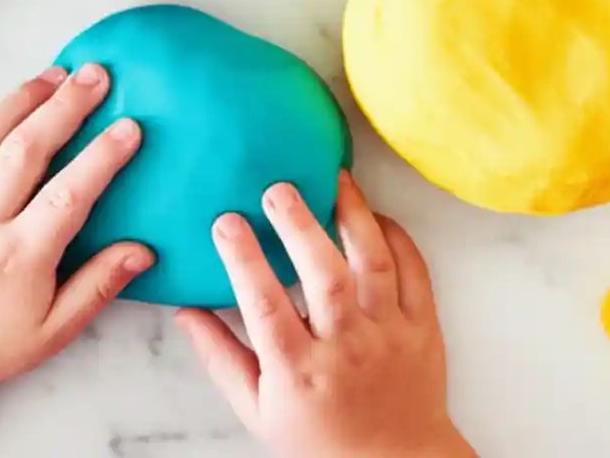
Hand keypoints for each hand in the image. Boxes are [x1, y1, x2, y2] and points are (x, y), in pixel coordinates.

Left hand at [0, 63, 153, 394]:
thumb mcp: (53, 331)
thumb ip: (98, 287)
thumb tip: (143, 250)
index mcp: (19, 258)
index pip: (69, 194)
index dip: (102, 157)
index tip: (129, 126)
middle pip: (26, 149)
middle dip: (65, 105)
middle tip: (96, 74)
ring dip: (20, 100)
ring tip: (54, 76)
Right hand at [176, 172, 473, 457]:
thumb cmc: (319, 438)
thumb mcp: (257, 410)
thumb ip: (221, 358)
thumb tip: (185, 310)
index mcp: (299, 371)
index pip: (265, 306)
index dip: (244, 260)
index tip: (225, 222)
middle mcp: (346, 349)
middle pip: (325, 276)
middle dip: (300, 226)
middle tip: (277, 187)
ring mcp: (390, 335)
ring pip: (374, 264)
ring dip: (352, 215)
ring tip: (332, 178)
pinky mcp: (424, 326)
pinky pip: (415, 271)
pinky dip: (396, 236)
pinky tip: (373, 213)